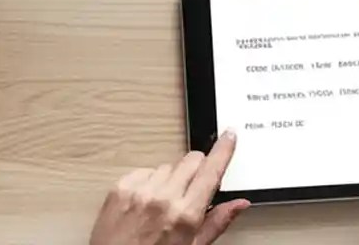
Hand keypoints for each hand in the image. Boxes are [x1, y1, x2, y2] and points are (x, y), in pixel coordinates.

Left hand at [89, 131, 250, 244]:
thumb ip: (216, 223)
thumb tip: (239, 204)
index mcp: (185, 215)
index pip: (211, 171)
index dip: (223, 150)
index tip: (229, 136)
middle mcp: (162, 198)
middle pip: (191, 161)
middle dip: (198, 170)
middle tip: (194, 189)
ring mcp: (138, 191)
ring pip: (167, 166)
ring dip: (171, 179)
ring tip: (164, 205)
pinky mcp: (119, 188)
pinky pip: (143, 172)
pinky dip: (148, 182)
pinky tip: (146, 203)